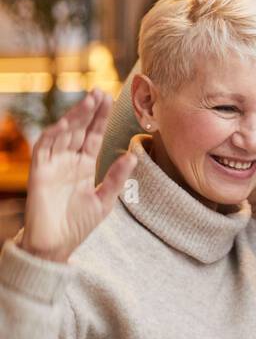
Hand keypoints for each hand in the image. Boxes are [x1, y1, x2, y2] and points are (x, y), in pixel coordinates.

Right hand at [20, 90, 135, 263]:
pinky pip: (44, 148)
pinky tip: (66, 124)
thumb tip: (132, 155)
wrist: (56, 247)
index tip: (110, 99)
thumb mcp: (104, 200)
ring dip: (74, 117)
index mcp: (84, 165)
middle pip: (79, 129)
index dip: (100, 118)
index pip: (93, 135)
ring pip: (63, 133)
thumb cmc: (78, 225)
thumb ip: (117, 178)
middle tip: (100, 92)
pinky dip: (53, 135)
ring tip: (88, 101)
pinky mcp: (39, 173)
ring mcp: (53, 165)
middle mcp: (68, 161)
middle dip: (89, 110)